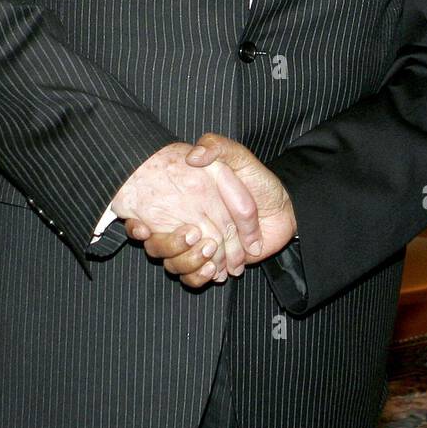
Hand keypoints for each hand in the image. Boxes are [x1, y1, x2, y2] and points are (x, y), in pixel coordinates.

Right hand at [130, 133, 296, 288]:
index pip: (153, 217)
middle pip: (159, 246)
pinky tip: (212, 271)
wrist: (285, 209)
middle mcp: (188, 226)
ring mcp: (199, 247)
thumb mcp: (237, 157)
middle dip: (169, 246)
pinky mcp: (212, 265)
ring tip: (209, 252)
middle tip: (193, 236)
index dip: (141, 224)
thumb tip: (192, 156)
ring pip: (174, 265)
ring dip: (187, 263)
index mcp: (186, 201)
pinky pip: (193, 279)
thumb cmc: (260, 181)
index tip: (142, 226)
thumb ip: (217, 148)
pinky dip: (199, 277)